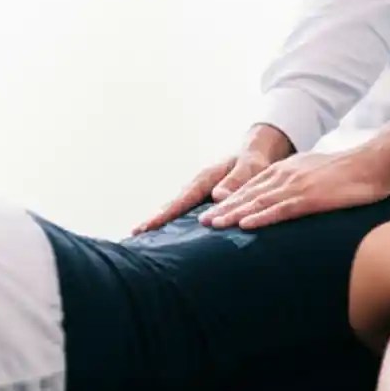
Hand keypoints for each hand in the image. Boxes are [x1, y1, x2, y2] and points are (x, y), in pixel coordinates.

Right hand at [133, 125, 292, 234]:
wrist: (256, 151)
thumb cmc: (254, 160)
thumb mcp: (251, 167)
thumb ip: (236, 181)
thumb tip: (217, 197)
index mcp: (205, 178)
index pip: (181, 200)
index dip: (164, 214)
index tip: (146, 226)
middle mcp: (197, 186)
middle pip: (171, 206)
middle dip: (152, 220)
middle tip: (133, 235)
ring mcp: (198, 194)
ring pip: (175, 210)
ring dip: (159, 223)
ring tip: (141, 239)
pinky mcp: (202, 200)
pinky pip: (185, 213)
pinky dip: (173, 223)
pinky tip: (165, 238)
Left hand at [199, 149, 389, 229]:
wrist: (372, 163)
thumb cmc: (348, 173)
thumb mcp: (314, 175)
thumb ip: (297, 185)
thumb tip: (289, 201)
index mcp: (285, 171)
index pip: (251, 187)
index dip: (230, 200)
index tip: (211, 211)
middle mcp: (284, 176)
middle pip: (247, 194)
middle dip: (223, 208)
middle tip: (201, 222)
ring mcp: (295, 186)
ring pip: (257, 202)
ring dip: (233, 214)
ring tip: (213, 225)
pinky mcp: (310, 197)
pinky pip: (280, 209)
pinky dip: (260, 217)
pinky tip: (245, 225)